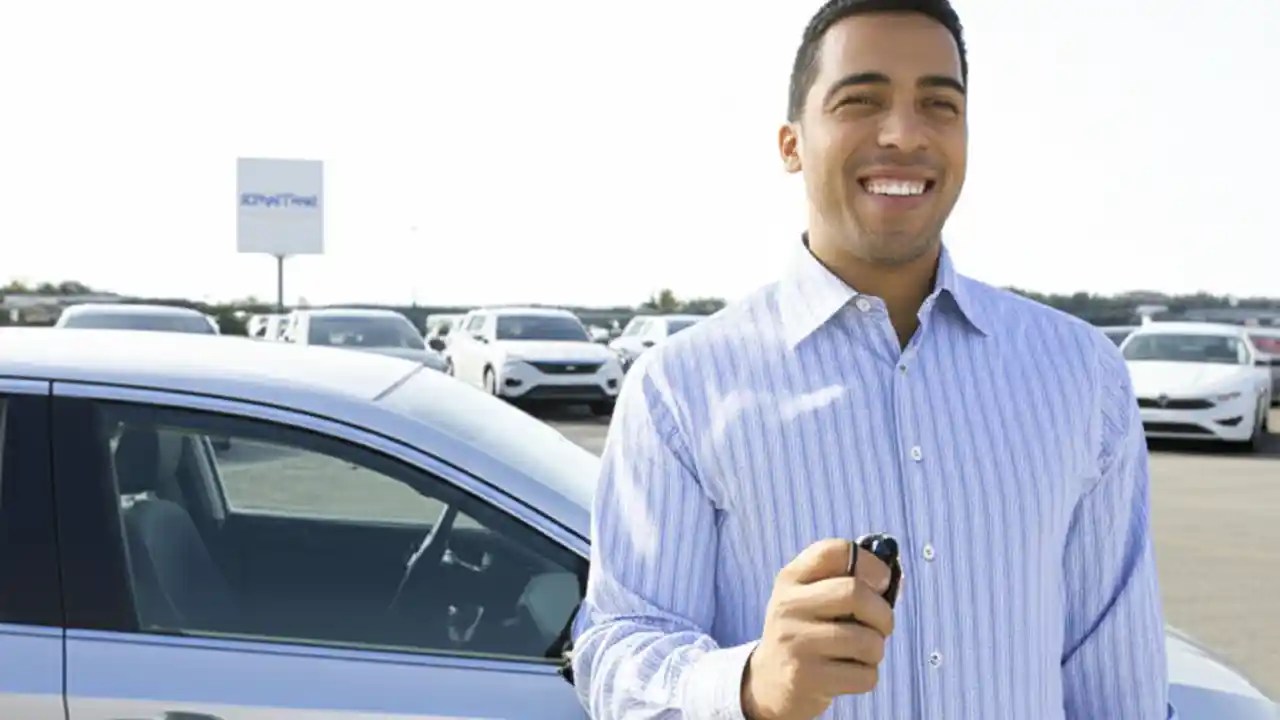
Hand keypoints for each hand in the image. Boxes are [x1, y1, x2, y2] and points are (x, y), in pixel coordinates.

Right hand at [741, 538, 896, 719]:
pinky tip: (847, 673)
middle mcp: (787, 605)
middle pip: (854, 593)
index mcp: (791, 578)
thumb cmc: (806, 633)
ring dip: (876, 650)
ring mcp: (794, 642)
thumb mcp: (810, 598)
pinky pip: (864, 675)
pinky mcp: (804, 678)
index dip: (871, 563)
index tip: (880, 582)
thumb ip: (846, 581)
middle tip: (881, 625)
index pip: (835, 551)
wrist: (768, 681)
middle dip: (883, 613)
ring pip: (867, 641)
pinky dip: (866, 676)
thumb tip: (893, 577)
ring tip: (860, 653)